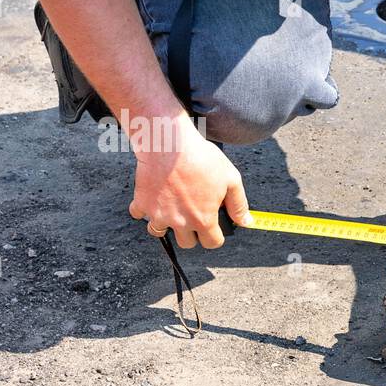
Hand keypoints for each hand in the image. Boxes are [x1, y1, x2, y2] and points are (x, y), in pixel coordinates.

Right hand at [127, 115, 251, 248]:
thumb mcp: (231, 179)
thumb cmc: (201, 159)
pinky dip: (144, 209)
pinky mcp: (141, 203)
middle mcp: (180, 222)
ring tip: (172, 210)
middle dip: (192, 233)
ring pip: (159, 232)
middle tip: (193, 216)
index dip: (215, 236)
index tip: (213, 227)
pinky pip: (139, 214)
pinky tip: (154, 198)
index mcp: (203, 219)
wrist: (169, 143)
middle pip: (186, 243)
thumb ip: (239, 205)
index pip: (212, 243)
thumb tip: (247, 222)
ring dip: (166, 225)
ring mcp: (158, 214)